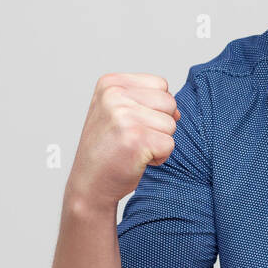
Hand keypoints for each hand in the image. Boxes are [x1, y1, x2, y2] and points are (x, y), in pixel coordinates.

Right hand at [65, 73, 180, 211]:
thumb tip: (177, 112)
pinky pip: (169, 144)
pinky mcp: (136, 139)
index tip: (131, 124)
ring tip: (134, 149)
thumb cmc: (107, 149)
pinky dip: (159, 157)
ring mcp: (124, 116)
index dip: (155, 108)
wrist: (89, 183)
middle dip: (159, 125)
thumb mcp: (117, 112)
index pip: (160, 84)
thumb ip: (146, 101)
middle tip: (133, 139)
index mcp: (110, 83)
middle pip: (169, 102)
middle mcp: (114, 95)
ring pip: (171, 124)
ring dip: (159, 142)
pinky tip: (136, 159)